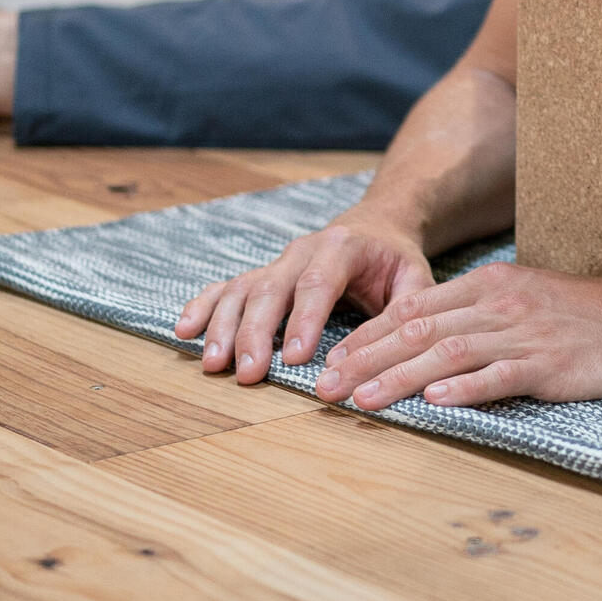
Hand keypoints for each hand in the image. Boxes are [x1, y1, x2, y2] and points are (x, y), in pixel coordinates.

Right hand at [178, 211, 438, 383]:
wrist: (375, 226)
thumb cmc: (396, 259)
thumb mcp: (416, 277)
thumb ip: (409, 310)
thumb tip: (396, 351)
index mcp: (341, 248)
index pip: (318, 284)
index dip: (303, 321)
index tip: (293, 359)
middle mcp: (301, 251)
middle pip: (271, 290)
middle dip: (256, 334)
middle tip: (248, 374)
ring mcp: (276, 263)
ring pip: (242, 291)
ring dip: (223, 327)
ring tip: (213, 364)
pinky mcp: (261, 275)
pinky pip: (224, 288)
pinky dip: (203, 307)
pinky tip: (184, 332)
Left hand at [312, 261, 601, 411]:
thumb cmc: (585, 315)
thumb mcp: (524, 298)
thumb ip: (476, 313)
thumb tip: (423, 339)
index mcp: (488, 285)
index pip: (413, 309)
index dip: (368, 336)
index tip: (333, 361)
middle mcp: (499, 304)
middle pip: (418, 331)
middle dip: (366, 360)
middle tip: (326, 387)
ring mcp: (524, 334)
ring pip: (447, 354)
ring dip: (398, 379)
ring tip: (362, 402)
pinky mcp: (550, 365)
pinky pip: (500, 376)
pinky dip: (464, 390)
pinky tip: (435, 403)